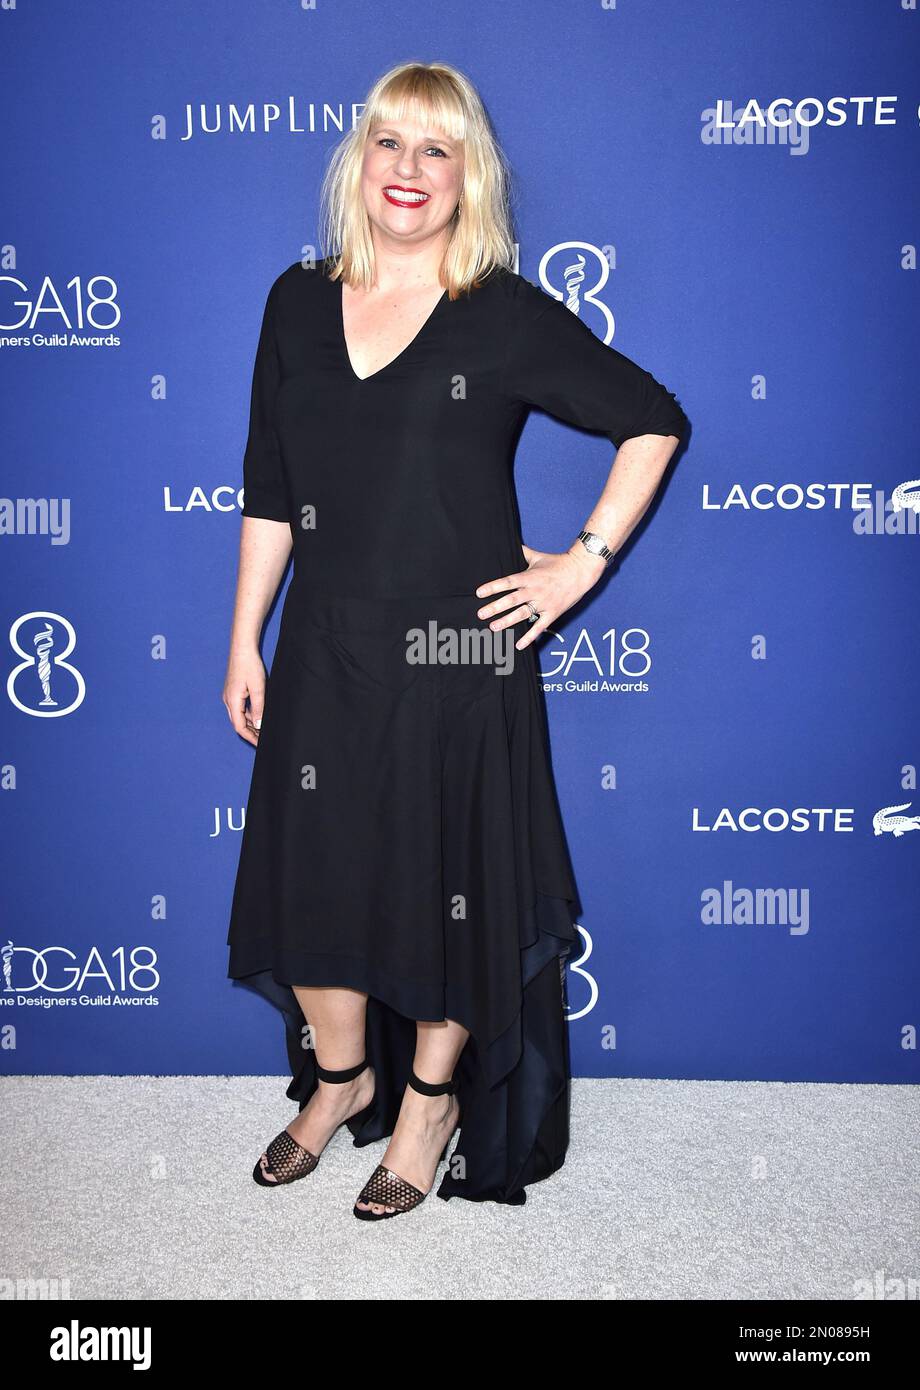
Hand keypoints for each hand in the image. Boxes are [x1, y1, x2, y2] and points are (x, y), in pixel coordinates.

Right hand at [223, 648, 266, 745]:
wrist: (242, 649)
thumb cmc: (250, 666)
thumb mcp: (258, 688)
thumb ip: (259, 708)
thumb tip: (259, 725)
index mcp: (232, 701)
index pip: (239, 727)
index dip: (250, 737)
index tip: (261, 744)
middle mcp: (228, 700)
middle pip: (239, 723)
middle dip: (251, 733)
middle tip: (264, 740)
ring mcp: (230, 696)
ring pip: (241, 716)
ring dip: (251, 724)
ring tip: (264, 729)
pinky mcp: (234, 691)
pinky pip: (242, 708)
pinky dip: (251, 714)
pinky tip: (260, 715)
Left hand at [475, 542, 607, 650]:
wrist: (581, 570)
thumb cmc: (558, 563)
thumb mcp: (538, 556)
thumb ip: (523, 553)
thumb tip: (510, 543)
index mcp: (530, 577)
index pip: (508, 582)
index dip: (493, 587)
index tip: (479, 593)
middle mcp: (535, 591)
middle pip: (512, 600)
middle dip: (495, 607)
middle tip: (481, 614)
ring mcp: (544, 603)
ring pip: (523, 614)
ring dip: (507, 622)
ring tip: (493, 627)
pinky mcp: (553, 613)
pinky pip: (540, 627)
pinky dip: (529, 637)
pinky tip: (518, 645)